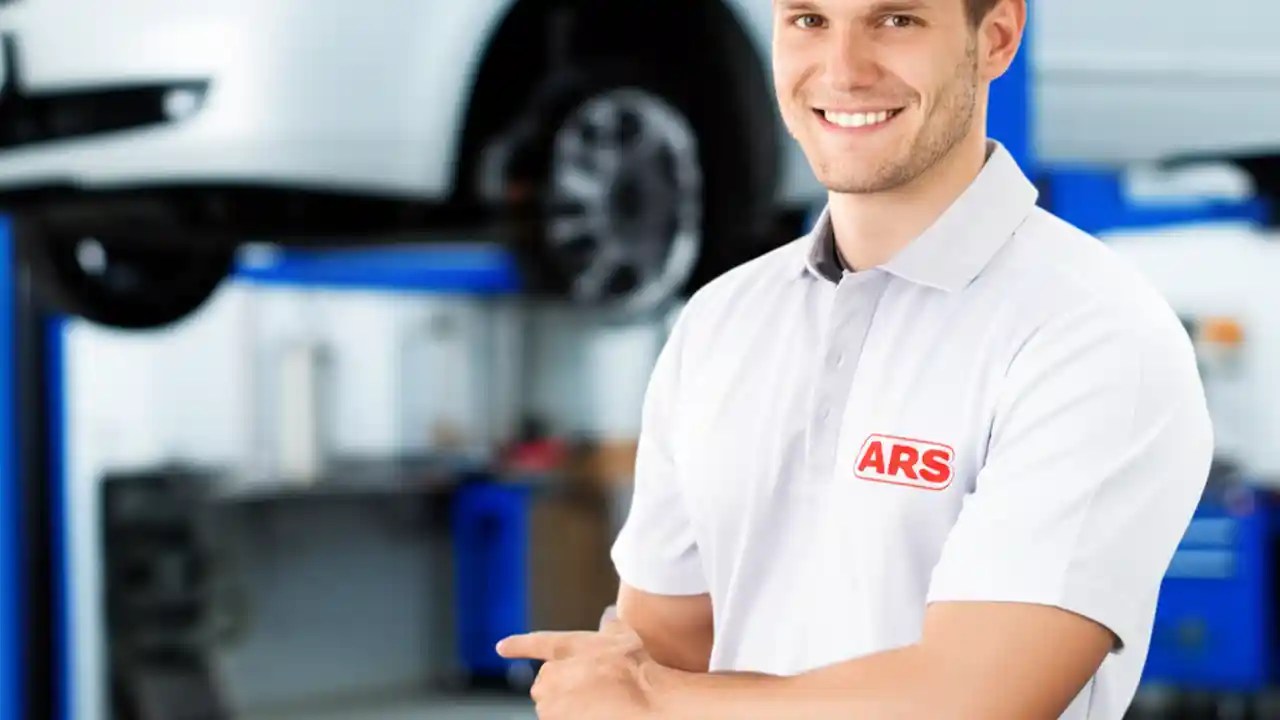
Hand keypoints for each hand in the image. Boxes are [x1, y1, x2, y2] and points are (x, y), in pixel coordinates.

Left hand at [496, 619, 668, 719]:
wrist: (644, 699)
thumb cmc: (637, 669)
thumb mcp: (624, 637)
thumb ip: (611, 626)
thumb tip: (609, 617)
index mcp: (567, 648)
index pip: (538, 644)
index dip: (519, 645)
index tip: (501, 647)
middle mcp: (551, 675)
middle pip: (546, 685)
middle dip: (562, 688)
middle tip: (591, 691)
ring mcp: (550, 704)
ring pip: (552, 708)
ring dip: (566, 708)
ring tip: (595, 706)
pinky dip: (570, 718)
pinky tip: (593, 715)